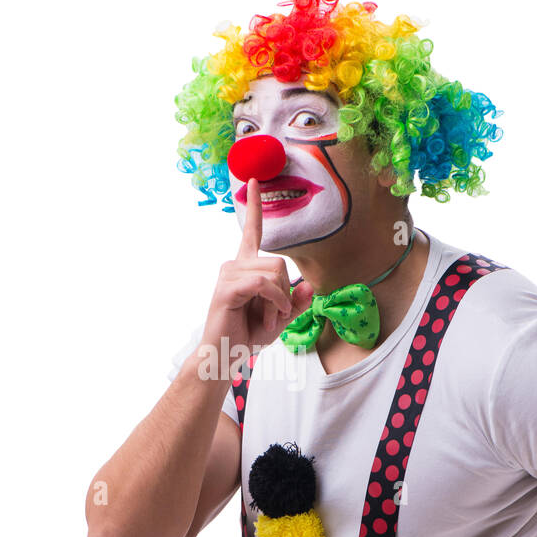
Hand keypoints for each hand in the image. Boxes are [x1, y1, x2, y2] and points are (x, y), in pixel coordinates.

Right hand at [200, 178, 313, 368]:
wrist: (226, 356)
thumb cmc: (247, 335)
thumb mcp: (281, 318)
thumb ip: (296, 301)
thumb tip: (311, 285)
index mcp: (246, 267)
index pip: (252, 230)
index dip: (255, 206)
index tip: (255, 180)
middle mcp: (235, 264)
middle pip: (279, 262)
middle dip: (285, 293)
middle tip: (275, 317)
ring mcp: (228, 274)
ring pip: (274, 273)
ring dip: (280, 302)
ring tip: (268, 321)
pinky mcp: (227, 287)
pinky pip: (263, 283)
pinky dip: (274, 302)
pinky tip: (268, 319)